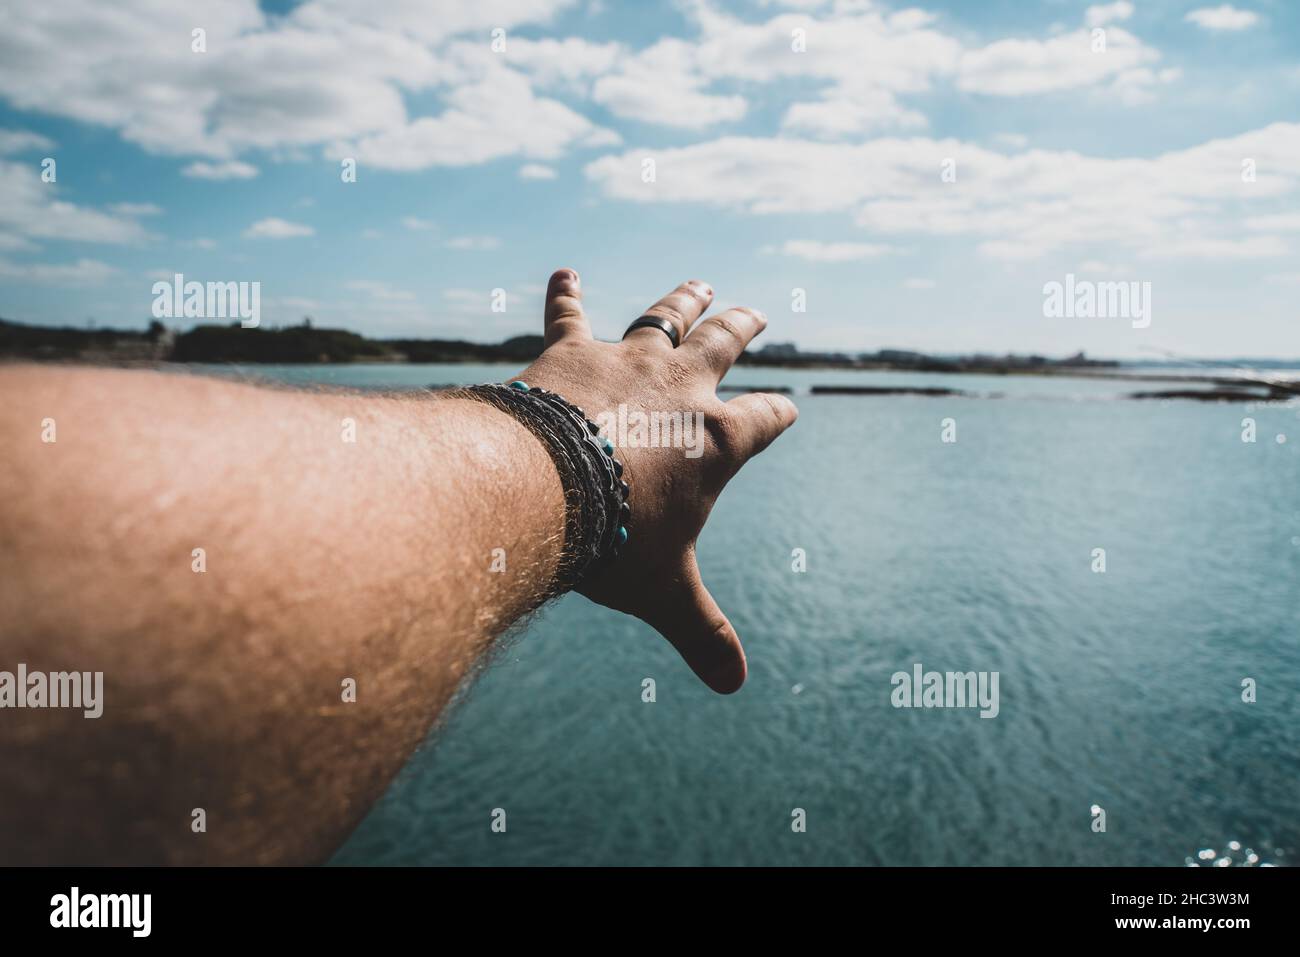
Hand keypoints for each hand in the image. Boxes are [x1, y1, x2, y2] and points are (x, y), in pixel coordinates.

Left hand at [517, 268, 798, 692]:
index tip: (791, 407)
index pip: (765, 420)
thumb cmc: (612, 541)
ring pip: (664, 320)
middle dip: (743, 328)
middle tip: (758, 311)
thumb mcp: (665, 594)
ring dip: (683, 302)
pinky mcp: (568, 354)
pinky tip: (562, 272)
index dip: (780, 414)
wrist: (538, 491)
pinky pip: (568, 316)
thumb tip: (734, 685)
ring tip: (699, 285)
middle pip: (724, 346)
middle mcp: (680, 390)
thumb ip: (703, 634)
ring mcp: (625, 364)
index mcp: (717, 440)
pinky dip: (564, 295)